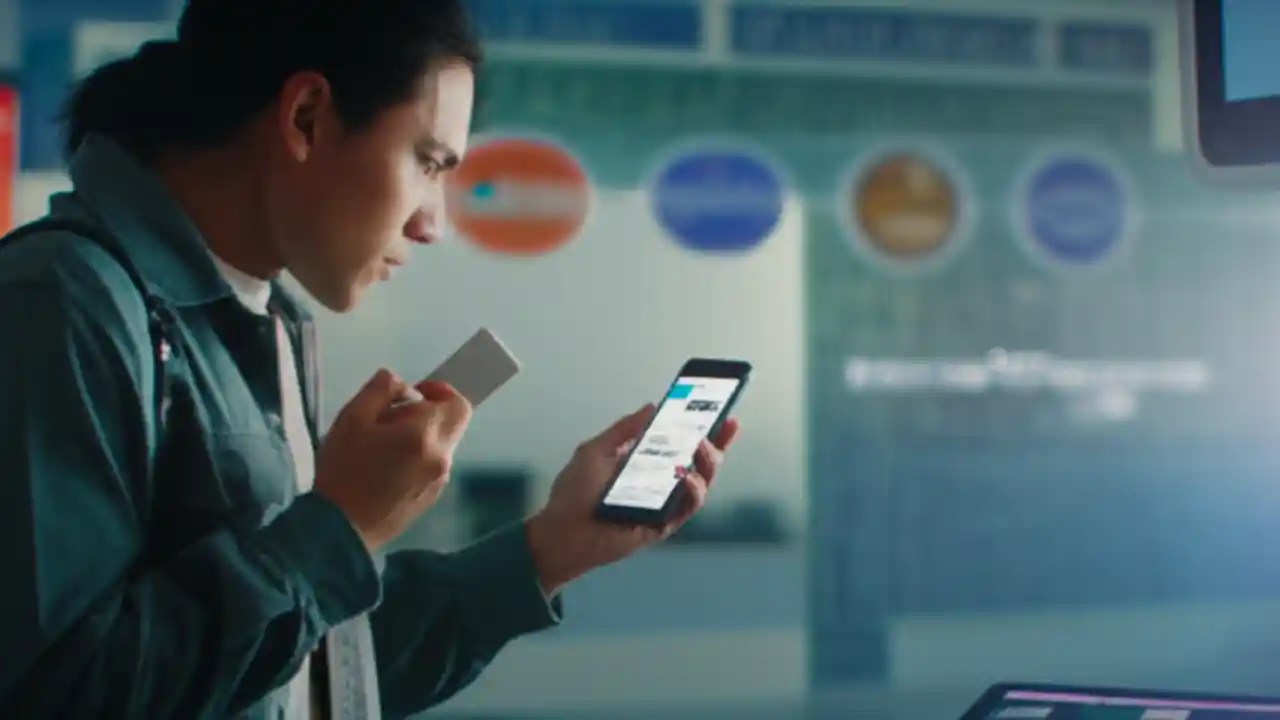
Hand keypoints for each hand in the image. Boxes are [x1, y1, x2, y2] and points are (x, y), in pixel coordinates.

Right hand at [314, 369, 472, 552]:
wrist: (341, 530)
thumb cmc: (343, 471)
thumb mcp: (352, 419)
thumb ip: (381, 390)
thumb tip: (403, 385)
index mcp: (425, 435)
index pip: (458, 404)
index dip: (440, 391)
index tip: (414, 394)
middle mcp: (441, 458)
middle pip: (452, 423)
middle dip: (428, 413)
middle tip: (391, 418)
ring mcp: (439, 482)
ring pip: (441, 445)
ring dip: (421, 436)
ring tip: (382, 446)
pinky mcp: (431, 499)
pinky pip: (433, 466)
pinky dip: (417, 457)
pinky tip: (385, 469)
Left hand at [525, 404, 741, 595]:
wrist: (561, 531)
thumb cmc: (574, 493)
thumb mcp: (597, 450)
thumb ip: (625, 429)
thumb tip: (652, 406)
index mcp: (646, 464)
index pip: (681, 444)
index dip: (703, 427)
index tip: (719, 408)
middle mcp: (660, 484)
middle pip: (700, 462)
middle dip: (718, 442)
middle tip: (724, 423)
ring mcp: (664, 505)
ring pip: (701, 483)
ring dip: (708, 462)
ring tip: (702, 445)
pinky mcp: (664, 525)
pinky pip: (688, 507)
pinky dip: (693, 490)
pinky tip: (686, 475)